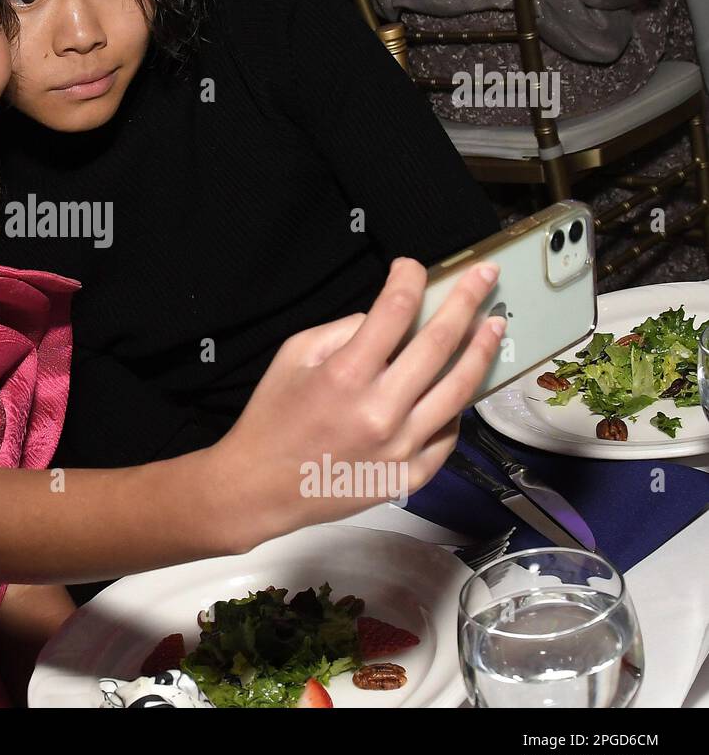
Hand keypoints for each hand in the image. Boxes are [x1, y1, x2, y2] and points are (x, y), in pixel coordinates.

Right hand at [216, 258, 503, 542]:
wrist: (260, 487)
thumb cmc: (272, 417)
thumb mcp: (292, 357)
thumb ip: (341, 331)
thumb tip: (384, 319)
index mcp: (346, 375)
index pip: (394, 311)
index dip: (409, 280)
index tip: (413, 267)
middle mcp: (381, 410)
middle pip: (438, 345)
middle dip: (466, 302)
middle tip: (486, 276)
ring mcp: (401, 447)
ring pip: (459, 391)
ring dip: (481, 352)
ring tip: (494, 327)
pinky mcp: (411, 476)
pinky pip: (448, 435)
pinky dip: (457, 408)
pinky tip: (462, 387)